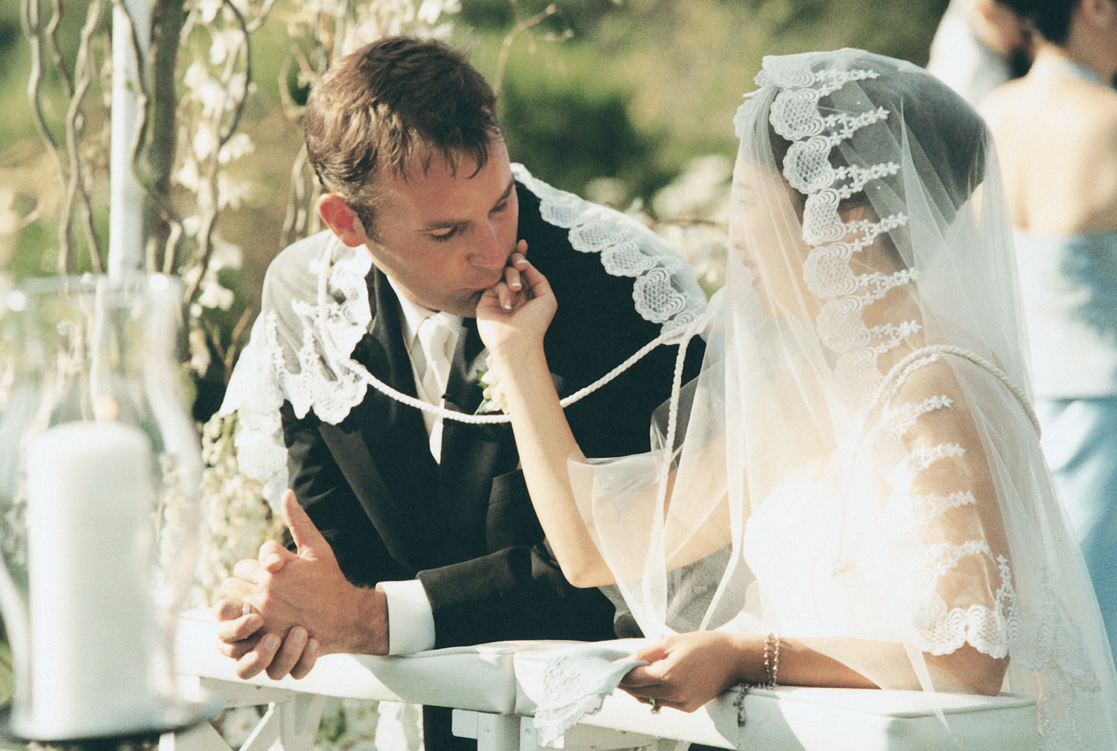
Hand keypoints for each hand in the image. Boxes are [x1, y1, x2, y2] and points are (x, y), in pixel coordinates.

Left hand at [214, 490, 388, 679]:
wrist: (346, 617)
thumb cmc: (330, 580)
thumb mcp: (317, 548)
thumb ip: (298, 521)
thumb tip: (287, 493)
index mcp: (277, 568)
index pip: (245, 565)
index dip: (256, 569)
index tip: (272, 573)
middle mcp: (268, 590)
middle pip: (232, 583)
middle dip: (244, 583)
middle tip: (261, 588)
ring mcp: (265, 615)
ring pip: (230, 603)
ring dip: (240, 602)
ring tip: (256, 604)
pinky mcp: (266, 635)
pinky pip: (237, 627)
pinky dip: (242, 623)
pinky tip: (257, 621)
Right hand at [475, 246, 556, 356]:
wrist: (517, 342)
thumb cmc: (535, 323)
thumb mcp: (547, 298)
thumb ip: (538, 277)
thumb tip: (525, 264)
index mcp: (527, 293)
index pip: (522, 270)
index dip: (521, 257)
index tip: (523, 243)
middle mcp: (512, 293)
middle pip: (511, 267)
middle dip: (517, 262)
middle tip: (520, 265)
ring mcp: (498, 296)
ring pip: (502, 274)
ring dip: (511, 278)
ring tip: (517, 290)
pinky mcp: (486, 300)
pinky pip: (494, 284)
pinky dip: (503, 291)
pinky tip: (506, 304)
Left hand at [619, 631, 755, 712]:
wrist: (734, 658)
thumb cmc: (706, 645)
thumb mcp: (671, 642)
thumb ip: (646, 653)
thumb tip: (626, 661)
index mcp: (669, 674)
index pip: (634, 679)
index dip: (620, 674)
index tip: (610, 669)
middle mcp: (675, 693)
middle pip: (639, 692)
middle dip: (626, 683)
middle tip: (618, 672)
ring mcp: (682, 703)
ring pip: (650, 699)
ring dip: (640, 689)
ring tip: (636, 675)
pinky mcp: (688, 707)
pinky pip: (664, 703)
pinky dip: (656, 694)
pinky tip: (656, 681)